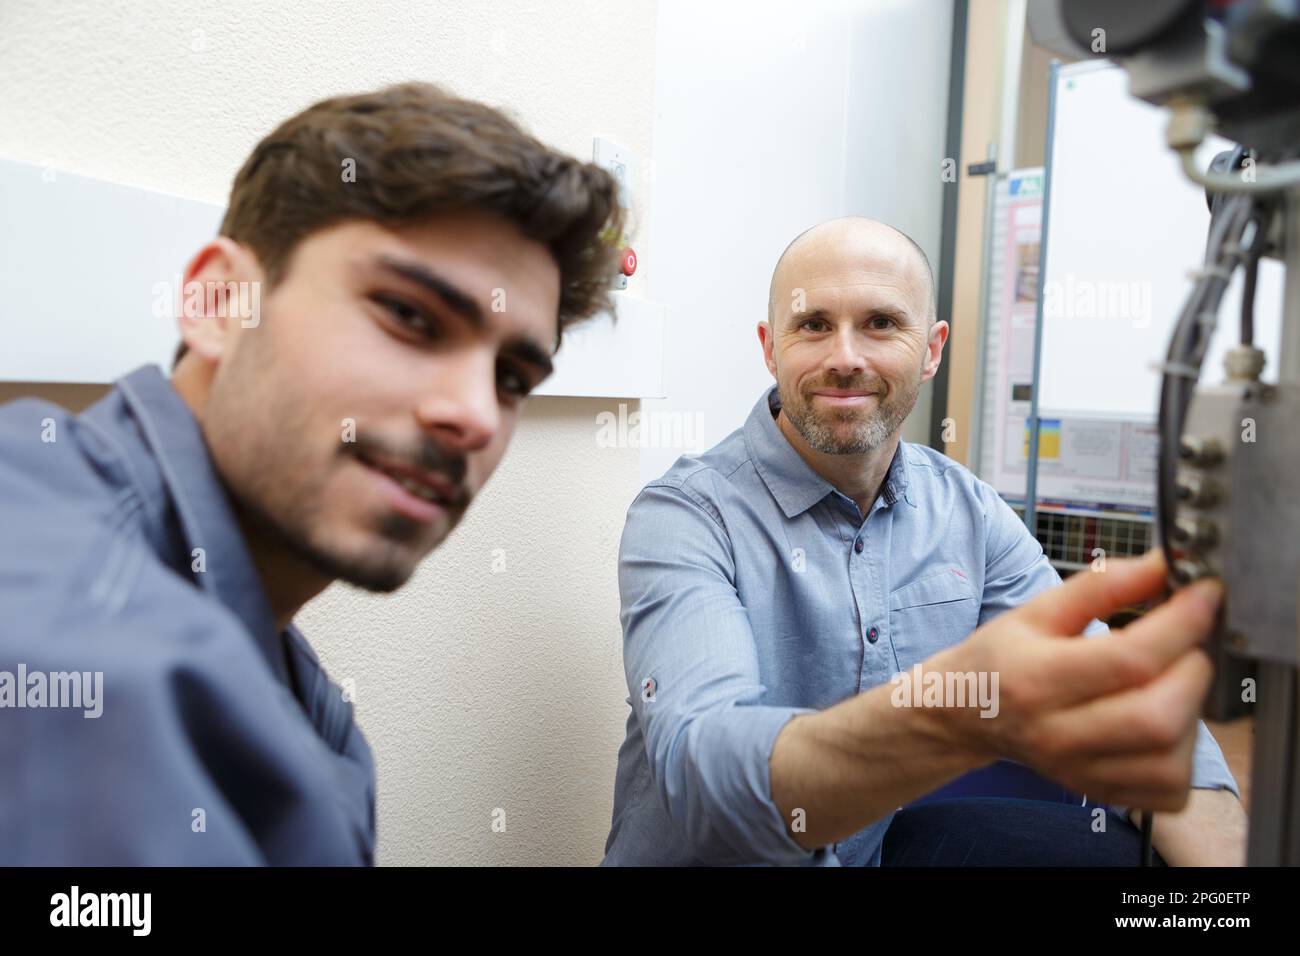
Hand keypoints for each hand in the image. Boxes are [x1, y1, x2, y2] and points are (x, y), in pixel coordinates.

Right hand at [930, 549, 1219, 811]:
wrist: (966, 714)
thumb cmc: (1002, 658)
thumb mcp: (1038, 610)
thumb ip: (1101, 586)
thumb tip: (1163, 566)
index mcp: (1037, 679)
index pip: (1129, 659)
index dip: (1181, 623)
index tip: (1204, 593)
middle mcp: (1057, 734)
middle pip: (1156, 717)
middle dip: (1191, 671)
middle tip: (1185, 645)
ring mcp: (1081, 772)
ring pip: (1170, 759)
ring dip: (1190, 712)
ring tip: (1171, 681)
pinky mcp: (1102, 793)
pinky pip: (1169, 790)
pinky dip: (1185, 755)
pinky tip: (1167, 723)